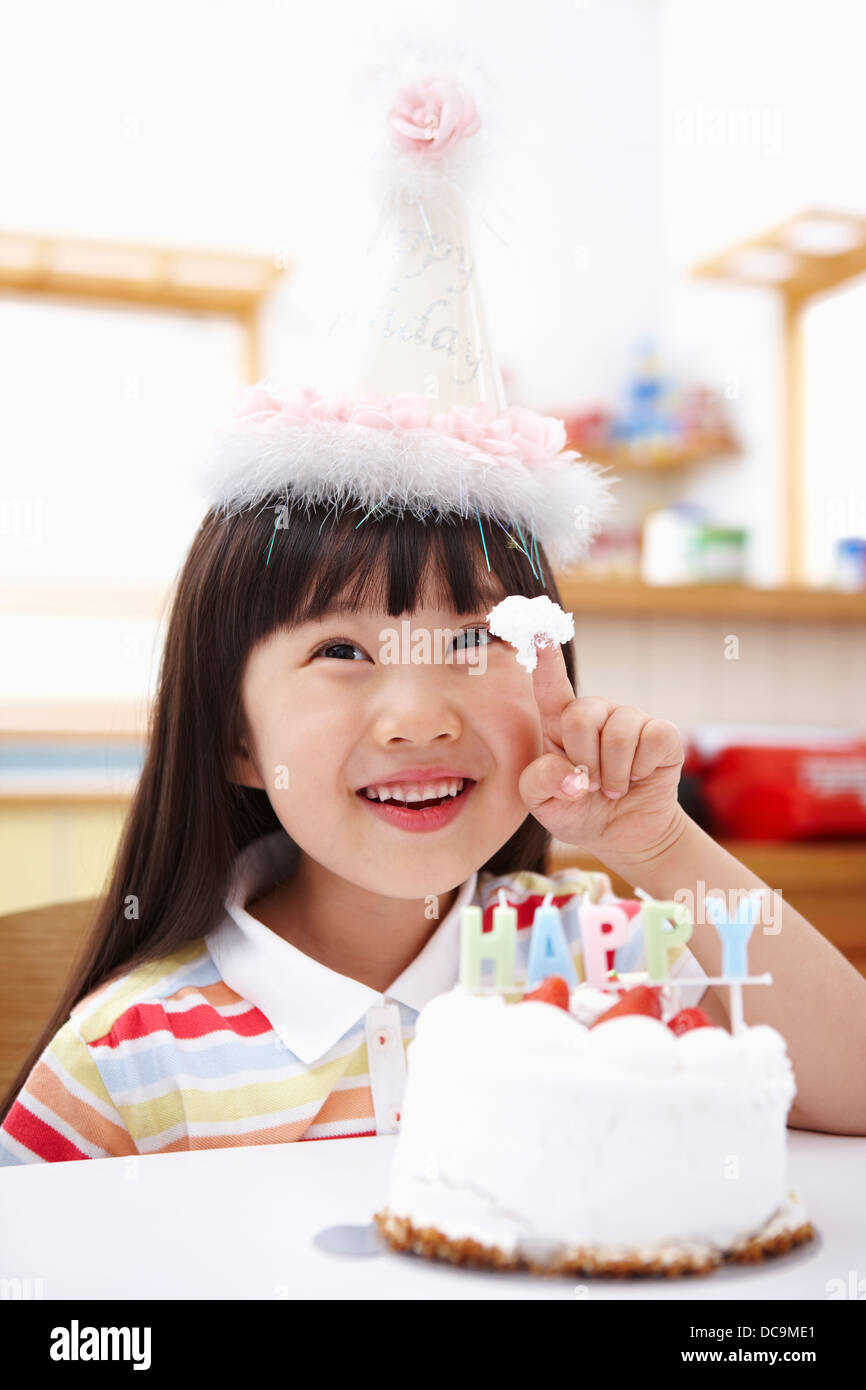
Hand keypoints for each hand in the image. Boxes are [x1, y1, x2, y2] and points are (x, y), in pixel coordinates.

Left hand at [517, 640, 687, 865]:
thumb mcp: (543, 805)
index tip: (539, 631)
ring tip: (613, 787)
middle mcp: (596, 712)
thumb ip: (539, 783)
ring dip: (613, 774)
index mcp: (559, 723)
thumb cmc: (578, 810)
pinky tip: (639, 777)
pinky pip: (652, 740)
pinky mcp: (662, 733)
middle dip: (583, 761)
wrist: (622, 835)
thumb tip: (571, 773)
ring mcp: (630, 719)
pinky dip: (642, 770)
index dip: (546, 658)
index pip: (550, 686)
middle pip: (580, 716)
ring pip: (618, 735)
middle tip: (590, 783)